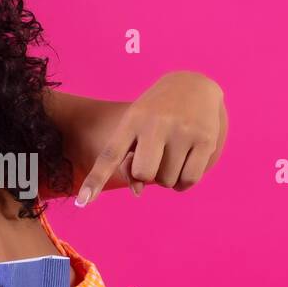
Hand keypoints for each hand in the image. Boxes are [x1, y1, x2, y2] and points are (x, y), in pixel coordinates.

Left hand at [75, 71, 225, 205]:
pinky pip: (188, 180)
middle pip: (143, 174)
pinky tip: (185, 165)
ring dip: (167, 177)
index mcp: (132, 119)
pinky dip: (183, 182)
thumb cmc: (157, 114)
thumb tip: (137, 192)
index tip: (82, 202)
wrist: (194, 84)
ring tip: (172, 154)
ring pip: (166, 181)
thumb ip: (128, 160)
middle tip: (155, 156)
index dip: (95, 180)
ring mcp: (183, 131)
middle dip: (146, 174)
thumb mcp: (136, 126)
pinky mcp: (206, 139)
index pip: (110, 154)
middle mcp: (157, 123)